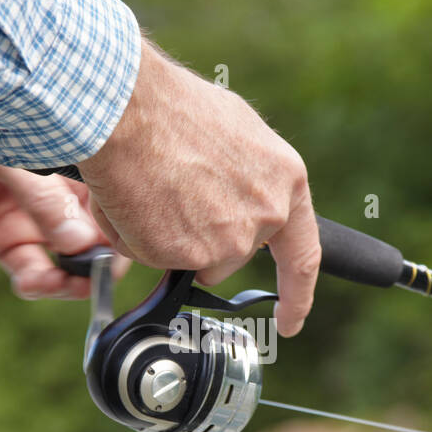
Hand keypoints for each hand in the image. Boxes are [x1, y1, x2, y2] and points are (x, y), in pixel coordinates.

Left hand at [0, 137, 128, 299]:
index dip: (120, 230)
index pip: (113, 203)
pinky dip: (38, 285)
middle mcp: (58, 197)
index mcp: (71, 166)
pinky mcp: (4, 244)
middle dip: (98, 264)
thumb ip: (41, 196)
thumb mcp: (3, 155)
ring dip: (70, 281)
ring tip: (60, 284)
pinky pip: (33, 273)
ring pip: (69, 264)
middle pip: (97, 239)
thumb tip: (80, 242)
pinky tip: (33, 283)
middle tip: (91, 275)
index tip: (116, 250)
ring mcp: (33, 223)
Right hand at [77, 39, 319, 335]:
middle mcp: (266, 216)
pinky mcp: (189, 256)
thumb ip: (250, 178)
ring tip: (155, 189)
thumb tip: (237, 198)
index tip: (290, 322)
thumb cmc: (174, 109)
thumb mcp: (237, 133)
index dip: (298, 295)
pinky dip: (140, 238)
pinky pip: (157, 258)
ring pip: (194, 260)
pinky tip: (136, 199)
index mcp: (286, 182)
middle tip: (175, 196)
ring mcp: (229, 241)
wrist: (128, 111)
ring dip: (172, 238)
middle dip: (204, 240)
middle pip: (232, 255)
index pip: (303, 256)